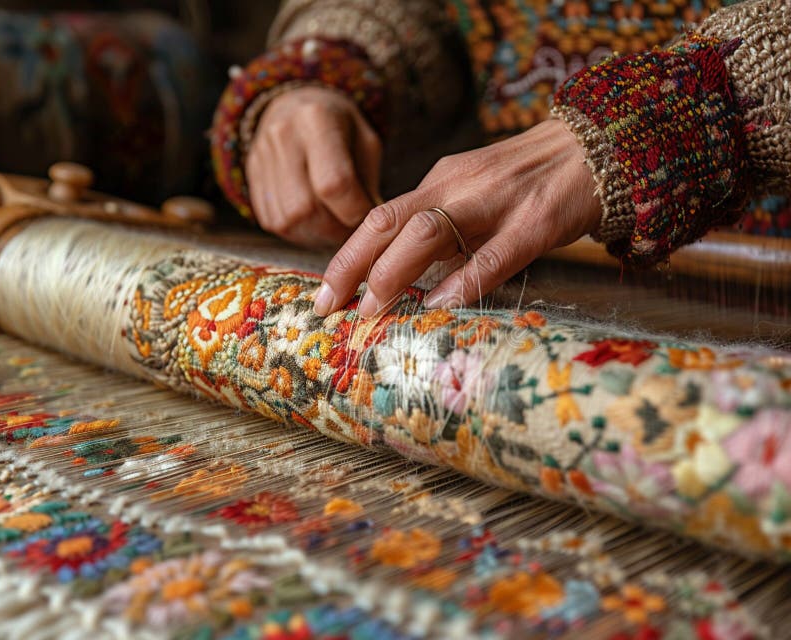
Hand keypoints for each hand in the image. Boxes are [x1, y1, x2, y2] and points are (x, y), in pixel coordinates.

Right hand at [246, 86, 381, 247]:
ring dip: (316, 235)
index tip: (367, 216)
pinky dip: (298, 232)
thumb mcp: (366, 142)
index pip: (333, 183)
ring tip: (335, 227)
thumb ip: (369, 182)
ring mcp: (262, 157)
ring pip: (287, 220)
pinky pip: (273, 221)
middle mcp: (282, 136)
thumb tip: (369, 224)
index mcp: (316, 120)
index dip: (354, 211)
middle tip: (352, 229)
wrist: (297, 106)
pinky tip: (315, 223)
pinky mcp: (251, 177)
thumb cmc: (341, 127)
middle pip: (306, 207)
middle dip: (334, 229)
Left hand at [313, 118, 601, 316]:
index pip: (379, 218)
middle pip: (387, 221)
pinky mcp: (534, 221)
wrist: (595, 146)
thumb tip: (410, 281)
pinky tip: (439, 305)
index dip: (348, 257)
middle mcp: (456, 187)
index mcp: (439, 182)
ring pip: (427, 232)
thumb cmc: (529, 181)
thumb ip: (444, 232)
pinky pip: (491, 255)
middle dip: (351, 265)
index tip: (326, 293)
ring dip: (393, 273)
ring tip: (371, 310)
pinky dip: (461, 282)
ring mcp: (494, 202)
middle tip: (328, 306)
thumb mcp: (474, 195)